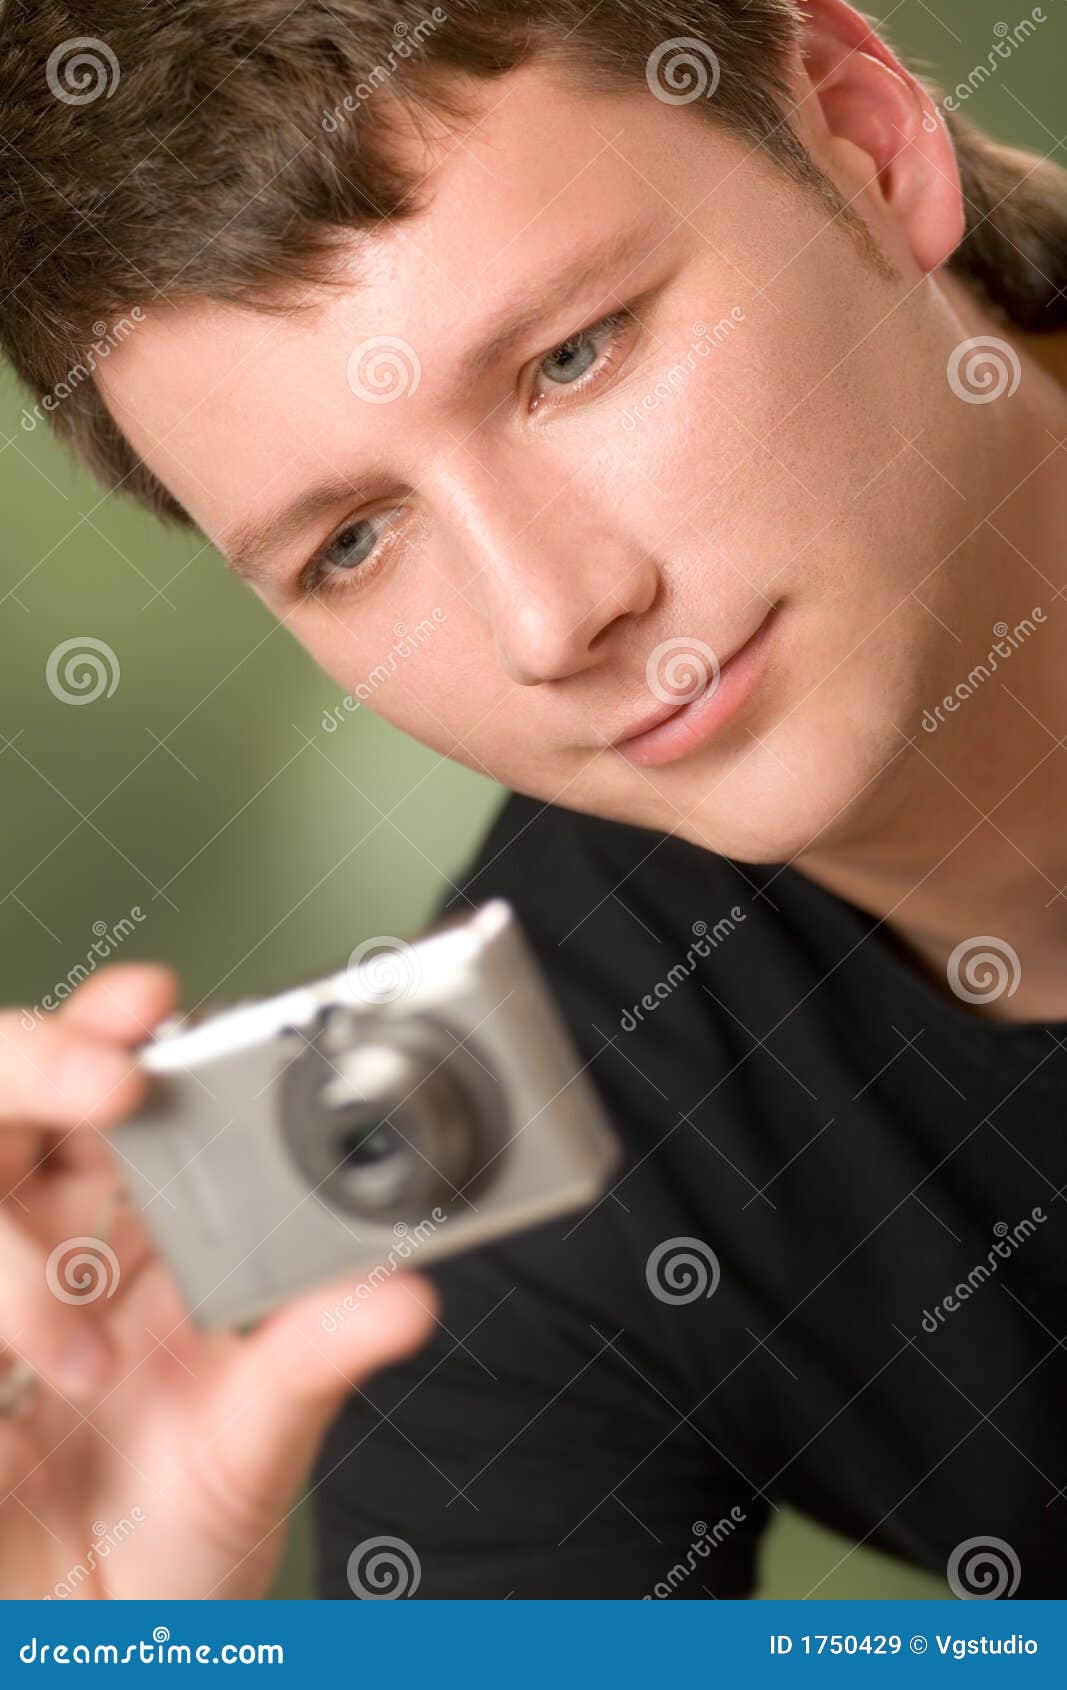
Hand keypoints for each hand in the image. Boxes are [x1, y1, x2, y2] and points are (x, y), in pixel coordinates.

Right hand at [0, 963, 436, 1597]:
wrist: (88, 1660)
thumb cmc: (174, 1552)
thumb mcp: (254, 1448)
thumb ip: (311, 1360)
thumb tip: (408, 1289)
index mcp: (136, 1243)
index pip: (112, 1098)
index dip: (117, 1033)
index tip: (156, 1002)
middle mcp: (49, 1253)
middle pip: (13, 1104)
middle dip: (47, 1062)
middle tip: (114, 1077)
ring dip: (7, 1249)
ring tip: (81, 1356)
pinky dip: (4, 1306)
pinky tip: (28, 1385)